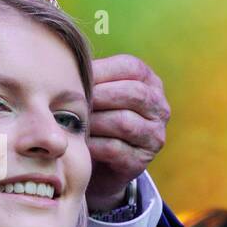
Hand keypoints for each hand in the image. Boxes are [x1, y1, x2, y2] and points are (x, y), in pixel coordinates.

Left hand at [84, 54, 169, 211]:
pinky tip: (78, 141)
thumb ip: (92, 76)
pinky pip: (115, 149)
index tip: (73, 75)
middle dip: (99, 95)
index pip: (132, 68)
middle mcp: (159, 108)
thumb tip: (66, 62)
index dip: (101, 70)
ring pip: (124, 122)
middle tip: (72, 99)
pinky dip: (92, 145)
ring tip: (72, 121)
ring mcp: (154, 136)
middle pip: (133, 94)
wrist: (100, 164)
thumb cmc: (97, 117)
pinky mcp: (141, 161)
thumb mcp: (99, 92)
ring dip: (93, 121)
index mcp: (150, 83)